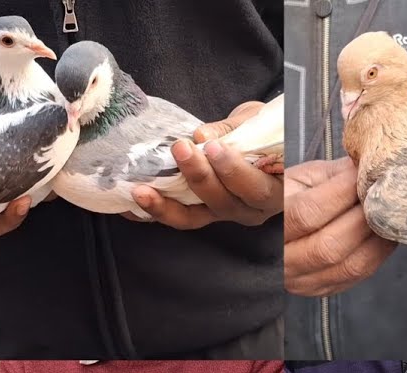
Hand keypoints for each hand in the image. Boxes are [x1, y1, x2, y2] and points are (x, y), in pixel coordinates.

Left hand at [131, 101, 282, 228]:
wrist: (265, 142)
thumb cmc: (268, 131)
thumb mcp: (258, 122)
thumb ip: (233, 130)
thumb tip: (201, 137)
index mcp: (275, 190)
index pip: (256, 189)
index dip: (234, 172)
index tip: (213, 148)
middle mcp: (250, 209)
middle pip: (224, 203)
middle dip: (199, 177)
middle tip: (180, 149)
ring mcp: (223, 213)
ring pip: (195, 217)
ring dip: (166, 204)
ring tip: (141, 189)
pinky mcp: (202, 212)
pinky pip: (177, 216)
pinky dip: (153, 211)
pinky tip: (131, 203)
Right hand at [283, 158, 394, 295]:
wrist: (274, 230)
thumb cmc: (288, 196)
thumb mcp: (302, 177)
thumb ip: (334, 173)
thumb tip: (368, 166)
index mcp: (270, 224)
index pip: (307, 213)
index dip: (340, 193)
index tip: (361, 176)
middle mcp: (281, 259)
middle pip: (330, 246)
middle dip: (363, 219)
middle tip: (382, 198)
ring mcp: (300, 279)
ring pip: (347, 266)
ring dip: (376, 240)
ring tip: (388, 216)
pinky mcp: (319, 288)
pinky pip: (355, 277)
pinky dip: (376, 255)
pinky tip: (384, 235)